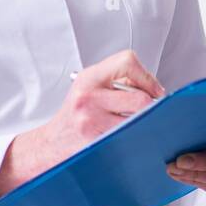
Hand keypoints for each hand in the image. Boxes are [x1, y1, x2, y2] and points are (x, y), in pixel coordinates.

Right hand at [0, 49, 162, 197]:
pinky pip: (127, 136)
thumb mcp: (90, 86)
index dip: (147, 76)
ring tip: (133, 121)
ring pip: (137, 121)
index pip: (128, 62)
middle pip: (139, 98)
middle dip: (150, 105)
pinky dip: (133, 135)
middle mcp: (88, 97)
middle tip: (150, 109)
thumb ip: (119, 80)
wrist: (51, 142)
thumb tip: (154, 87)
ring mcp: (91, 121)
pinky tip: (125, 134)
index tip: (154, 89)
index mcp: (89, 78)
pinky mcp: (95, 141)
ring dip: (143, 122)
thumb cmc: (75, 113)